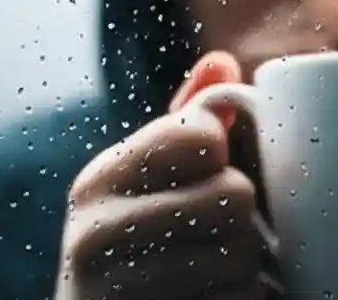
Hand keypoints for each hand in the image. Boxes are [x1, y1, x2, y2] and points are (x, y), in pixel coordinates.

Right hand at [54, 52, 264, 299]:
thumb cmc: (135, 252)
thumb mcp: (146, 182)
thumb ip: (186, 123)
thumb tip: (221, 61)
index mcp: (100, 178)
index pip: (203, 135)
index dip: (223, 155)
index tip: (203, 177)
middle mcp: (95, 233)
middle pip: (234, 194)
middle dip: (239, 219)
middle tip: (210, 238)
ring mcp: (114, 291)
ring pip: (241, 256)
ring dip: (241, 270)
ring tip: (205, 277)